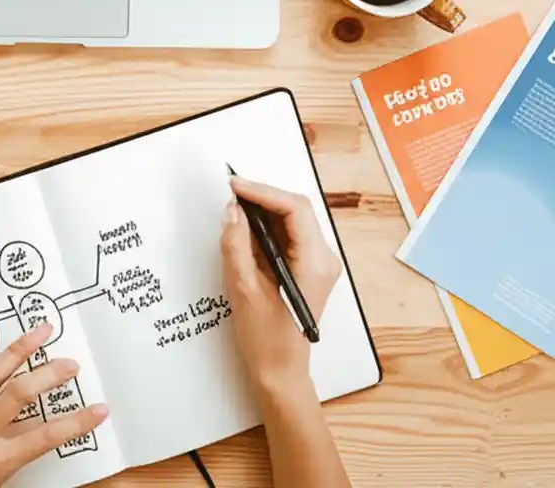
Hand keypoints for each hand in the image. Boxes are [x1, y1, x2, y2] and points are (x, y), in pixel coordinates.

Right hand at [221, 177, 341, 388]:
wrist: (280, 369)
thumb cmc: (266, 338)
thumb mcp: (243, 288)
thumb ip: (236, 244)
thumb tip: (232, 211)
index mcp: (314, 263)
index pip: (294, 210)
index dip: (262, 192)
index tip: (234, 185)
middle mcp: (324, 259)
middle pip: (296, 210)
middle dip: (262, 197)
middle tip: (231, 192)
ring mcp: (319, 262)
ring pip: (293, 220)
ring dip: (264, 210)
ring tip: (234, 207)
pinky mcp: (309, 267)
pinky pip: (289, 235)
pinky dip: (268, 226)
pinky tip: (246, 228)